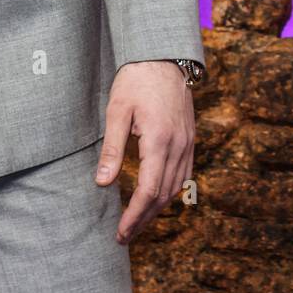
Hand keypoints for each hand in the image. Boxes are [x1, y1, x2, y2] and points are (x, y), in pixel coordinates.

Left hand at [94, 60, 194, 244]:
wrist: (163, 56)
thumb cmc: (136, 80)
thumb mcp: (117, 111)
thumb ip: (111, 148)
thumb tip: (102, 183)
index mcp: (160, 141)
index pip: (149, 191)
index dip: (134, 215)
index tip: (121, 232)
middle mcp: (179, 147)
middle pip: (164, 196)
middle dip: (144, 219)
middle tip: (125, 235)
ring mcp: (188, 144)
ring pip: (177, 188)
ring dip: (158, 209)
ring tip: (137, 222)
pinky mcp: (190, 139)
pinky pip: (183, 175)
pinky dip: (169, 192)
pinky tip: (156, 198)